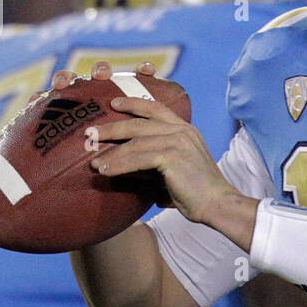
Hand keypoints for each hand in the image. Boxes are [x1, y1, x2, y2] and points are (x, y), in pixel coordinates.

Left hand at [73, 61, 244, 232]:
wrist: (217, 204)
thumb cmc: (194, 193)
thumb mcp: (170, 172)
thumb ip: (149, 164)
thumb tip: (120, 166)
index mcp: (185, 129)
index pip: (156, 108)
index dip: (133, 103)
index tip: (113, 102)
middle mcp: (182, 130)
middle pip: (139, 122)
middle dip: (112, 127)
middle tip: (90, 133)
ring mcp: (178, 141)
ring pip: (135, 141)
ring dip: (111, 151)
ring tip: (93, 162)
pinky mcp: (172, 156)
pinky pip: (137, 158)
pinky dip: (118, 165)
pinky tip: (104, 172)